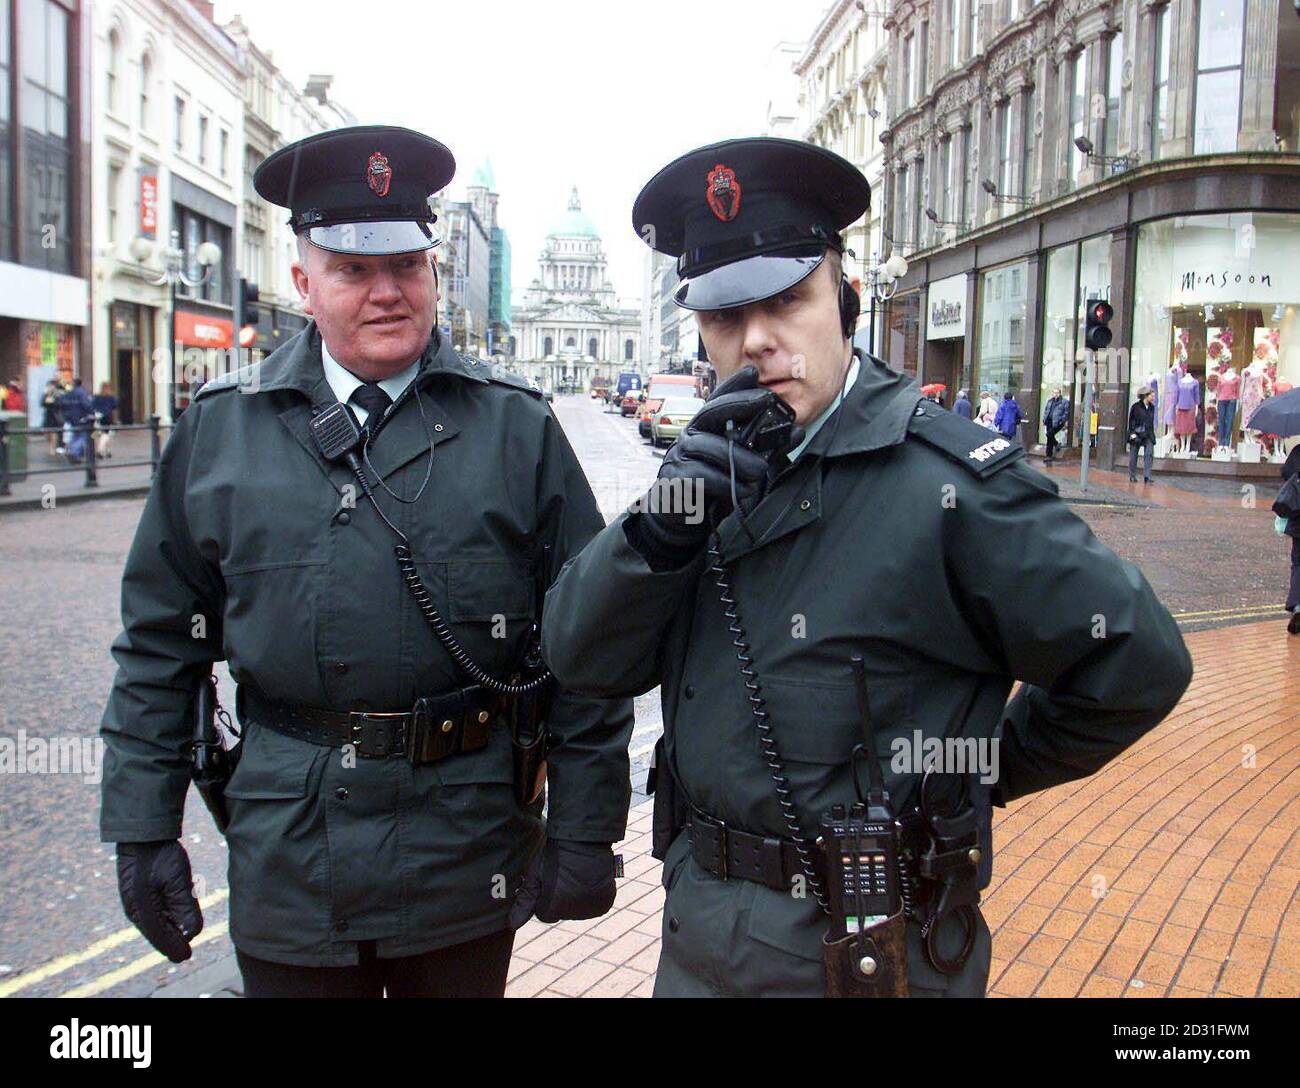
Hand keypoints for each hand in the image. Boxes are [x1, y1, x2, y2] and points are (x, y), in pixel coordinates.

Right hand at [116, 840, 202, 961]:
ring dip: (168, 930)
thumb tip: (192, 933)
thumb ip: (185, 907)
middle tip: (184, 953)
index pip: (161, 936)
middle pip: (157, 932)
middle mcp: (136, 910)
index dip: (174, 947)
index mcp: (143, 909)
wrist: (144, 834)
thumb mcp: (177, 880)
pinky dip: (164, 918)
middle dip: (171, 941)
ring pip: (155, 923)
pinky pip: (152, 912)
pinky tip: (173, 920)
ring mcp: (136, 902)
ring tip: (181, 938)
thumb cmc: (160, 855)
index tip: (185, 957)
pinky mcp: (138, 894)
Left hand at [508, 840, 617, 927]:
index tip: (549, 879)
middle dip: (561, 898)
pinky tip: (589, 880)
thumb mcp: (536, 874)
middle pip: (562, 913)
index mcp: (552, 908)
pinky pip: (594, 906)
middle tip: (564, 875)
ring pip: (578, 910)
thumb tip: (512, 925)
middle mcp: (572, 914)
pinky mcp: (604, 904)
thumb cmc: (556, 855)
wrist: (585, 839)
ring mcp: (590, 910)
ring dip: (578, 898)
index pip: (544, 913)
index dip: (544, 896)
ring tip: (578, 876)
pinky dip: (592, 897)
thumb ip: (525, 901)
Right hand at [635, 366, 798, 553]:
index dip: (734, 386)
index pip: (718, 400)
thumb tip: (797, 431)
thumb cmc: (712, 485)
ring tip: (759, 471)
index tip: (753, 372)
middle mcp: (690, 436)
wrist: (680, 517)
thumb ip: (765, 448)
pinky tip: (742, 490)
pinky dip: (726, 484)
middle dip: (740, 403)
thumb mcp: (741, 464)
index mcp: (704, 428)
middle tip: (765, 400)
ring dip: (740, 459)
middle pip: (712, 413)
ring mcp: (680, 456)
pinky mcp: (676, 479)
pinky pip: (702, 476)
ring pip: (711, 447)